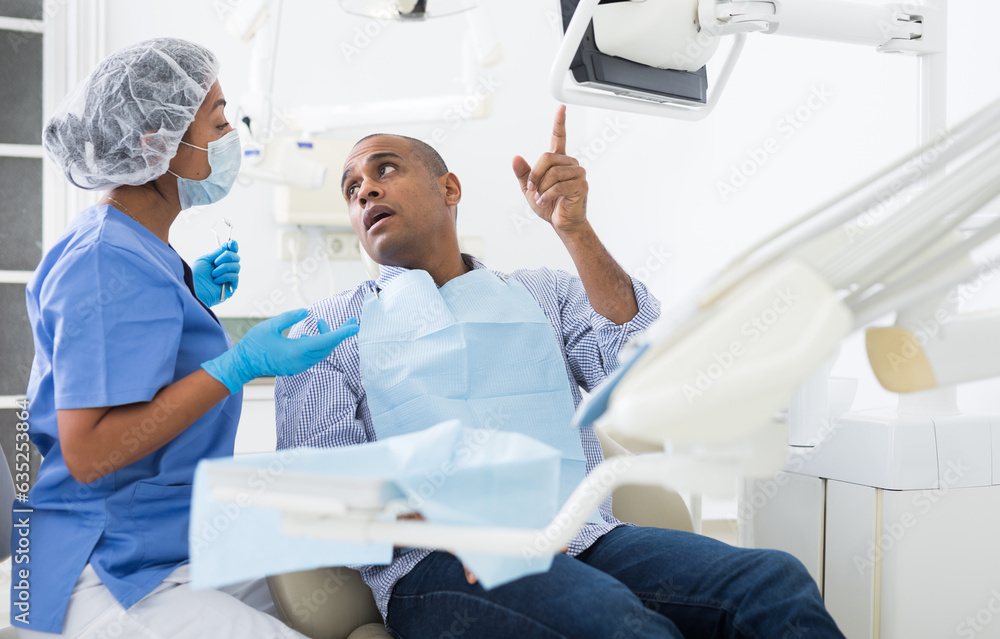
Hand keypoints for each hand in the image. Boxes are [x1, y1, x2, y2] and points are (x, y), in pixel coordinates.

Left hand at [193, 240, 239, 305]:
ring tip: (213, 274)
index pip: (231, 252)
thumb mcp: (205, 260)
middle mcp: (226, 268)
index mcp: (220, 261)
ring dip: (223, 268)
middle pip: (236, 257)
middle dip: (227, 256)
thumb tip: (228, 244)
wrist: (194, 289)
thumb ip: (217, 252)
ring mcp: (230, 278)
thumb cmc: (196, 276)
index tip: (231, 243)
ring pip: (236, 266)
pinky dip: (224, 276)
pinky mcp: (232, 286)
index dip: (233, 246)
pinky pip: (234, 276)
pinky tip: (216, 281)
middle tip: (215, 262)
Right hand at [202, 310, 358, 393]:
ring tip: (322, 321)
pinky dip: (319, 342)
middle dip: (341, 333)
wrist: (243, 365)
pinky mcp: (297, 366)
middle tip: (353, 321)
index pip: (326, 341)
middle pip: (328, 346)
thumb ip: (290, 318)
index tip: (354, 326)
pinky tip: (312, 332)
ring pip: (322, 351)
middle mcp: (302, 361)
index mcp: (297, 351)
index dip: (342, 333)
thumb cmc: (254, 344)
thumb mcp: (270, 326)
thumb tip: (306, 312)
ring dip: (327, 336)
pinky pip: (315, 354)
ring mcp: (300, 365)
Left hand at [512, 105, 587, 234]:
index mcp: (559, 161)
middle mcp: (570, 163)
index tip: (561, 108)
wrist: (562, 223)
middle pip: (547, 157)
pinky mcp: (581, 185)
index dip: (560, 122)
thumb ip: (523, 173)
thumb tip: (515, 157)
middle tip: (533, 189)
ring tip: (541, 197)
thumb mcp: (530, 189)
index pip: (559, 137)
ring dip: (542, 187)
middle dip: (535, 174)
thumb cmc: (549, 205)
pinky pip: (559, 185)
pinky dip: (548, 195)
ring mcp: (578, 173)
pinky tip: (545, 201)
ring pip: (553, 172)